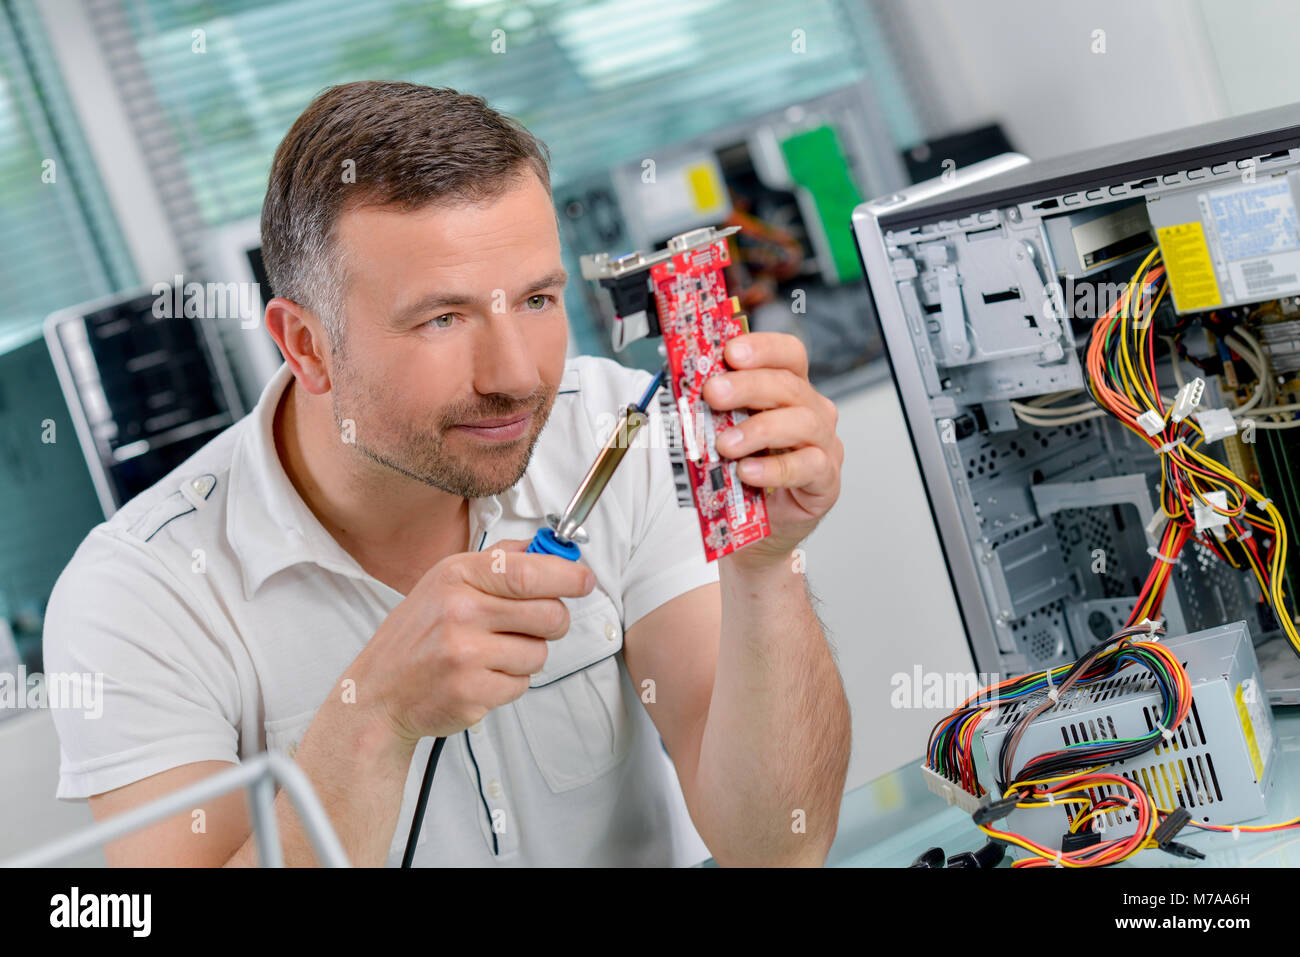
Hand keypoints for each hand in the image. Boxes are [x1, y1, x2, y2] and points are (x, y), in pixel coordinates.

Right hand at [352, 539, 595, 742]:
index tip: (584, 580)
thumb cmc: (419, 633)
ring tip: (492, 653)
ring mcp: (465, 656)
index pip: (529, 572)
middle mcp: (460, 613)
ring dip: (527, 655)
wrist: (379, 691)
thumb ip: (501, 560)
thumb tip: (553, 547)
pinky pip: (522, 685)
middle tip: (534, 624)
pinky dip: (509, 682)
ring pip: (540, 653)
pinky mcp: (471, 693)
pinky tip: (481, 675)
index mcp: (457, 577)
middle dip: (553, 621)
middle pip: (549, 614)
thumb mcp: (448, 581)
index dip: (567, 575)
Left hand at [702, 332, 842, 568]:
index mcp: (789, 391)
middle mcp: (812, 411)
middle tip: (714, 394)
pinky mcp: (826, 480)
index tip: (730, 352)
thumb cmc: (743, 474)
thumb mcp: (724, 434)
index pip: (787, 355)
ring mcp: (824, 445)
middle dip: (747, 386)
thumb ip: (714, 411)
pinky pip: (808, 466)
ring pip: (802, 423)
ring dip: (758, 429)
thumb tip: (682, 388)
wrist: (756, 530)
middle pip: (788, 385)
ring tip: (726, 444)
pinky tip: (749, 472)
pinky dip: (775, 468)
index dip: (762, 348)